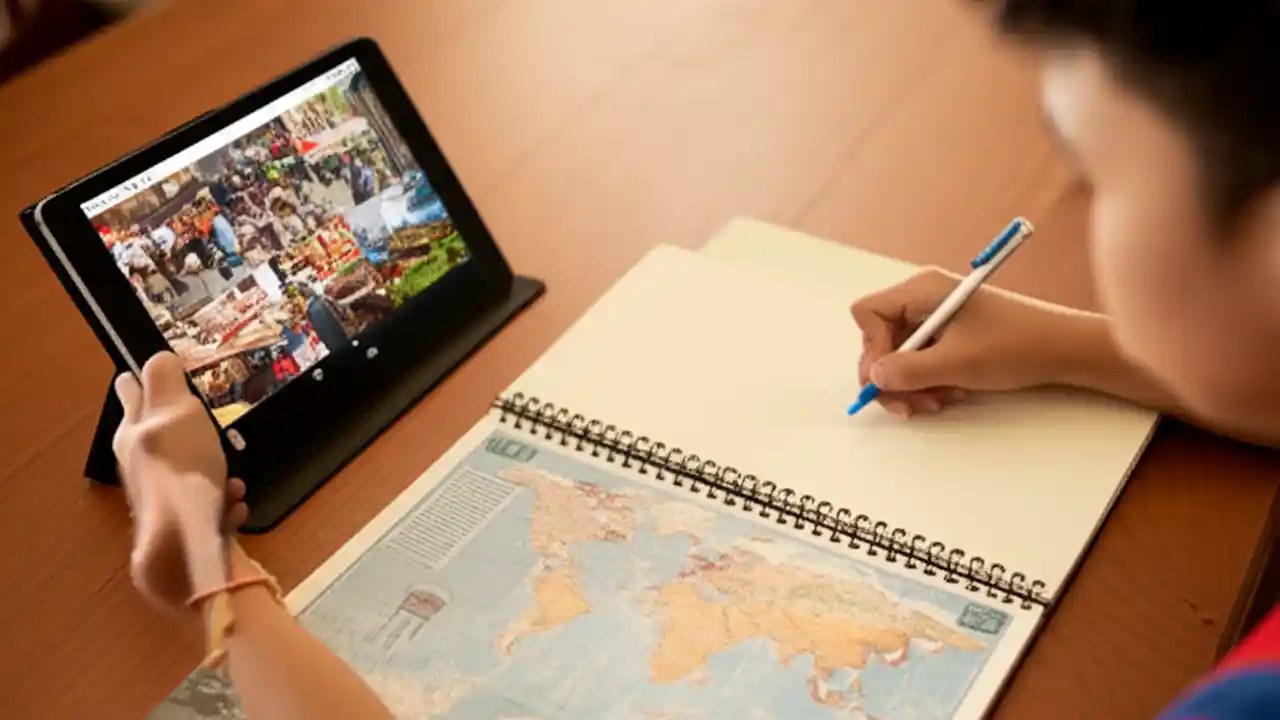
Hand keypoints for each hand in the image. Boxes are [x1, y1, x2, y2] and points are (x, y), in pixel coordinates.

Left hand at [113, 352, 248, 611]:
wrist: (185, 553)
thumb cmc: (180, 475)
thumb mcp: (176, 414)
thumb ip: (166, 383)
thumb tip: (156, 356)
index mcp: (133, 433)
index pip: (131, 394)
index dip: (137, 380)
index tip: (137, 371)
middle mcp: (139, 464)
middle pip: (159, 434)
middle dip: (184, 426)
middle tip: (207, 420)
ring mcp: (160, 497)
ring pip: (189, 470)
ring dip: (215, 470)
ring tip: (233, 478)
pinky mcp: (181, 527)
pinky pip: (207, 504)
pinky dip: (223, 503)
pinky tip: (234, 505)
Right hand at [851, 268, 1080, 416]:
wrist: (1063, 350)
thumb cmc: (1014, 347)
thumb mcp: (956, 363)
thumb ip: (908, 371)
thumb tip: (874, 377)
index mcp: (922, 290)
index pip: (868, 313)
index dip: (871, 349)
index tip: (888, 379)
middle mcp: (923, 298)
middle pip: (880, 339)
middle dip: (892, 376)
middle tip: (908, 406)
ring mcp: (935, 316)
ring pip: (899, 355)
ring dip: (912, 385)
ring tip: (938, 401)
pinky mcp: (948, 335)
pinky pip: (920, 360)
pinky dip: (928, 382)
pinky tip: (950, 393)